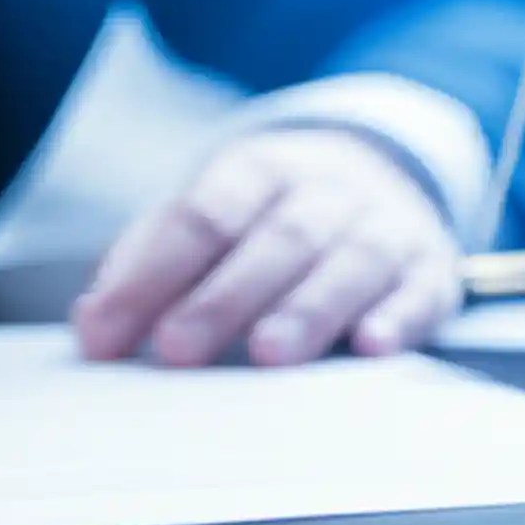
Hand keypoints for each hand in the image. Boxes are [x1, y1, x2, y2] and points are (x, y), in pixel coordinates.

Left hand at [72, 129, 461, 366]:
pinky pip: (420, 288)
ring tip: (268, 353)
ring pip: (347, 261)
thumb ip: (146, 262)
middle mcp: (324, 191)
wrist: (380, 170)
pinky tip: (372, 346)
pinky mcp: (430, 268)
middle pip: (273, 239)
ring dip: (307, 308)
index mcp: (257, 171)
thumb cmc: (267, 215)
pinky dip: (399, 316)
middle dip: (222, 297)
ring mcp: (383, 226)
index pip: (198, 218)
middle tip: (176, 348)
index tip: (105, 332)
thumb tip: (93, 322)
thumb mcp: (207, 215)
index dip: (149, 275)